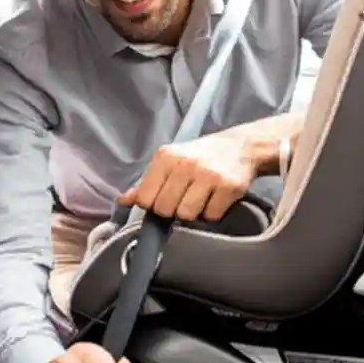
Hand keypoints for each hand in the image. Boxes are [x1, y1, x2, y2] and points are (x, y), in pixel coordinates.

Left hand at [118, 133, 259, 221]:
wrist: (240, 147)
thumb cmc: (200, 157)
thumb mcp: (170, 162)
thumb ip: (146, 183)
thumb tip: (123, 201)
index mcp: (166, 157)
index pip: (145, 197)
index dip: (152, 204)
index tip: (162, 199)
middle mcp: (186, 164)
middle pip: (164, 209)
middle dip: (172, 210)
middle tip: (184, 199)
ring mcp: (209, 175)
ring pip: (187, 215)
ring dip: (193, 213)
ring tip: (200, 198)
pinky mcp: (229, 186)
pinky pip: (211, 216)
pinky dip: (213, 213)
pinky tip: (215, 198)